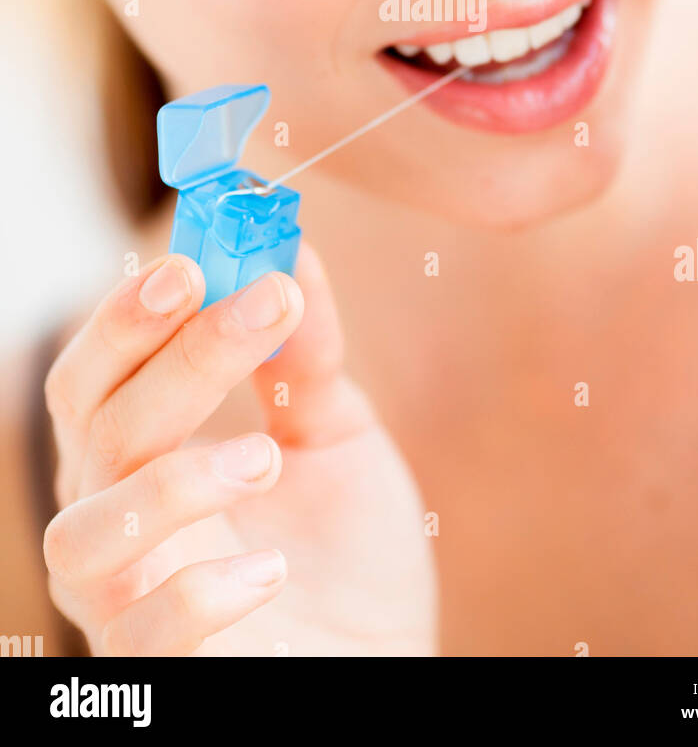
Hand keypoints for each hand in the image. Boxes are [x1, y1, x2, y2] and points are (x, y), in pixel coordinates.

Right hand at [42, 243, 435, 655]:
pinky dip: (201, 590)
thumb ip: (305, 355)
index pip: (99, 375)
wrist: (385, 664)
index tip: (205, 258)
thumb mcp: (335, 434)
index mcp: (139, 459)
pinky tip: (273, 568)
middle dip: (175, 356)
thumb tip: (294, 250)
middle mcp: (115, 522)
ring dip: (174, 479)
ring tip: (266, 460)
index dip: (134, 314)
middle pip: (97, 426)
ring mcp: (128, 601)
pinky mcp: (167, 672)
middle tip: (259, 303)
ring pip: (86, 530)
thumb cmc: (345, 552)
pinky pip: (142, 633)